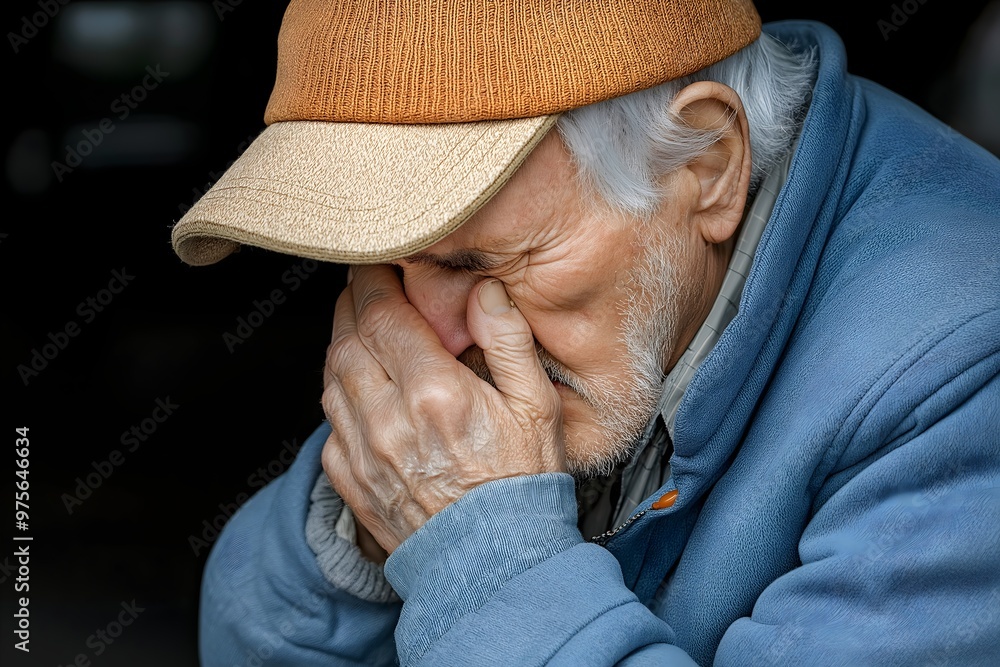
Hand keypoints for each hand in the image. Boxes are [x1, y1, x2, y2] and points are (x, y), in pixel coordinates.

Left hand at [321, 265, 565, 553]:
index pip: (384, 315)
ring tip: (358, 326)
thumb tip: (484, 291)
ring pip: (330, 377)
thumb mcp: (536, 406)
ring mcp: (364, 453)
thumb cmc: (522, 484)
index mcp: (435, 393)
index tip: (378, 262)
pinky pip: (329, 423)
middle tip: (363, 284)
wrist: (497, 565)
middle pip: (348, 338)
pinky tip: (357, 385)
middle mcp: (389, 420)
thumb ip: (508, 341)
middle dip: (351, 302)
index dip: (374, 279)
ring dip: (339, 343)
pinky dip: (337, 393)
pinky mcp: (351, 482)